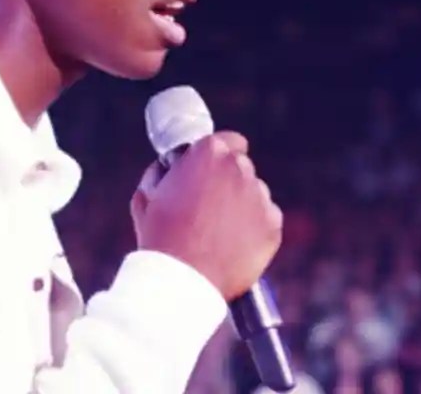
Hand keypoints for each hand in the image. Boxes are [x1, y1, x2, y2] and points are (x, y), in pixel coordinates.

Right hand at [130, 131, 282, 299]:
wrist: (182, 279)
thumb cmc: (161, 237)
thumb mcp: (147, 196)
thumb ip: (163, 174)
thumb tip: (171, 169)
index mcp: (209, 153)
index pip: (228, 140)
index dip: (219, 156)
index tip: (211, 171)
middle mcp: (239, 168)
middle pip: (241, 167)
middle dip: (228, 182)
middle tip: (209, 207)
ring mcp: (259, 196)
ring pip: (255, 194)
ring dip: (243, 206)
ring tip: (219, 233)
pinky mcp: (273, 225)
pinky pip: (266, 220)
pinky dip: (255, 230)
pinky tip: (234, 245)